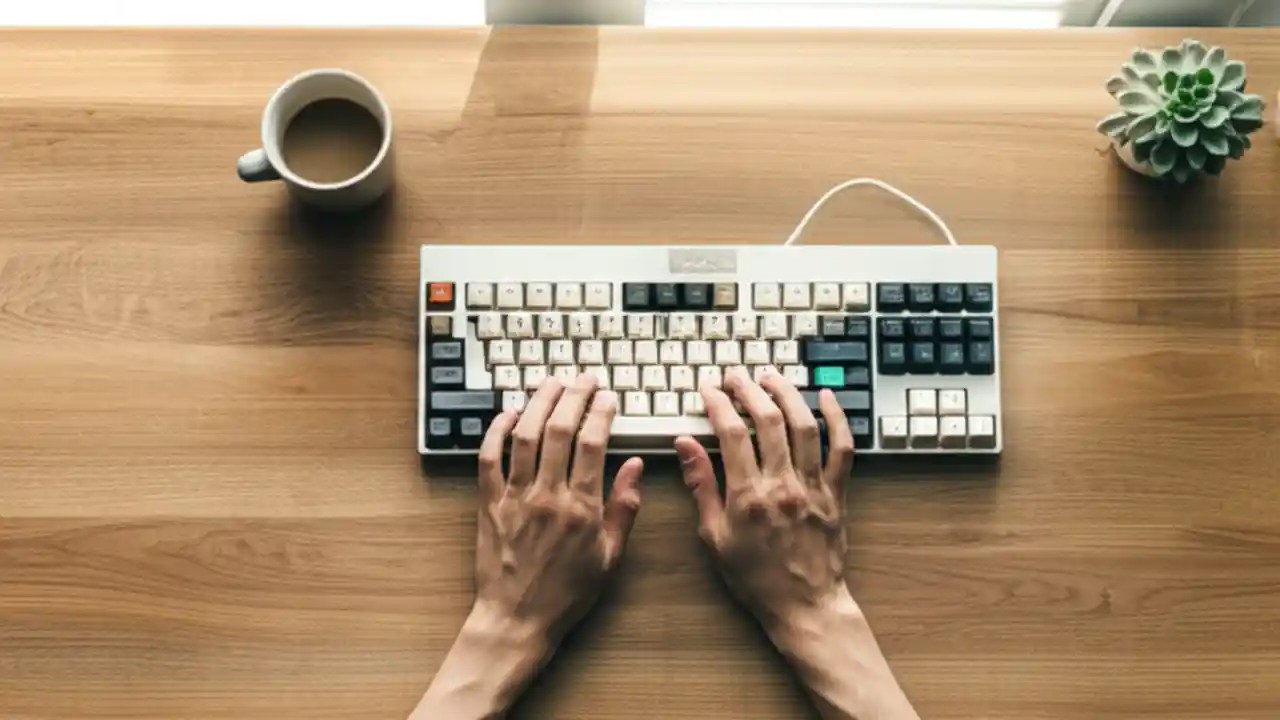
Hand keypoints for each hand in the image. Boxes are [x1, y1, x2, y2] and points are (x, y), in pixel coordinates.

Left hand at [412, 375, 642, 719]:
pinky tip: (508, 414)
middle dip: (573, 396)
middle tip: (583, 379)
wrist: (518, 619)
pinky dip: (496, 431)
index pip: (592, 444)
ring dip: (538, 403)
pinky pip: (489, 458)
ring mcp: (514, 498)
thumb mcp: (610, 556)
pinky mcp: (489, 504)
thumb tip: (634, 466)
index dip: (600, 413)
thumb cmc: (567, 594)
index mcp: (581, 508)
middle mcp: (547, 496)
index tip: (607, 396)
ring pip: (525, 436)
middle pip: (558, 430)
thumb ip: (624, 508)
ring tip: (551, 383)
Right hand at [676, 368, 919, 719]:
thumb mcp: (714, 536)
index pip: (731, 434)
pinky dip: (837, 419)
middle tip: (736, 376)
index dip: (719, 404)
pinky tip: (826, 397)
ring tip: (771, 377)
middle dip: (749, 390)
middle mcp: (783, 485)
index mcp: (748, 496)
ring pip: (804, 426)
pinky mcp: (837, 493)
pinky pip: (842, 448)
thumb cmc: (755, 578)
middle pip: (768, 420)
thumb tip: (685, 444)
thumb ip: (701, 486)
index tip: (709, 390)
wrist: (804, 606)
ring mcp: (814, 486)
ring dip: (787, 394)